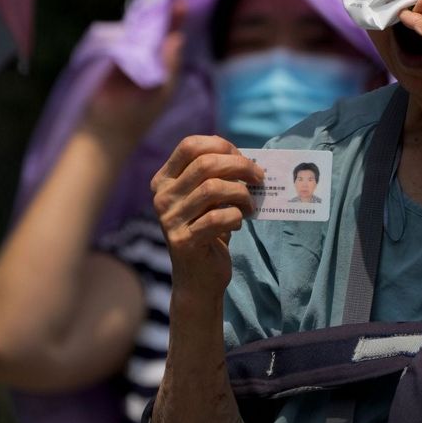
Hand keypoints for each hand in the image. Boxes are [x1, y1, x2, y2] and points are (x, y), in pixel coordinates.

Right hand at [82, 0, 187, 151]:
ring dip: (143, 21)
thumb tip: (177, 38)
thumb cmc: (138, 114)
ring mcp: (127, 57)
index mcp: (163, 67)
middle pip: (154, 31)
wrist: (106, 130)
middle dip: (160, 16)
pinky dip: (125, 31)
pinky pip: (119, 40)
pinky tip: (132, 22)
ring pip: (136, 33)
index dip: (174, 21)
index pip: (171, 39)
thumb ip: (169, 64)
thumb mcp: (160, 90)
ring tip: (151, 6)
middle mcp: (146, 59)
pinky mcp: (109, 59)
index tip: (180, 3)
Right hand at [151, 135, 263, 298]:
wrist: (199, 277)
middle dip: (241, 166)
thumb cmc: (210, 229)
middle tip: (259, 177)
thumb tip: (248, 159)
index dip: (221, 145)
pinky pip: (219, 217)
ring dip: (242, 194)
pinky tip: (238, 224)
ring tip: (250, 205)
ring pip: (213, 188)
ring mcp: (170, 220)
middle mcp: (162, 197)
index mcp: (164, 180)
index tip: (242, 157)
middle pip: (206, 164)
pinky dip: (236, 217)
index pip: (189, 145)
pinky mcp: (184, 241)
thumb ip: (218, 176)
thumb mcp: (209, 198)